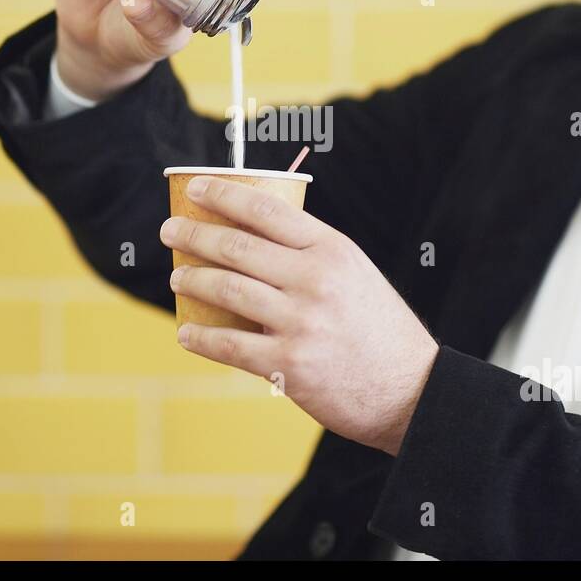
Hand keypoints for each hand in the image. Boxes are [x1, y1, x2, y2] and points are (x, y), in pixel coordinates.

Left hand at [159, 176, 439, 455]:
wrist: (410, 390)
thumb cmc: (379, 330)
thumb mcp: (355, 275)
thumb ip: (311, 255)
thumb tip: (252, 237)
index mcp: (333, 250)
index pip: (267, 209)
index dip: (223, 194)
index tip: (196, 189)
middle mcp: (316, 279)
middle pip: (237, 246)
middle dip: (193, 234)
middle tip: (170, 231)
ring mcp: (301, 322)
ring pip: (227, 290)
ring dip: (191, 280)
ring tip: (177, 277)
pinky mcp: (289, 363)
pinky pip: (229, 345)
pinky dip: (200, 338)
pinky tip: (186, 333)